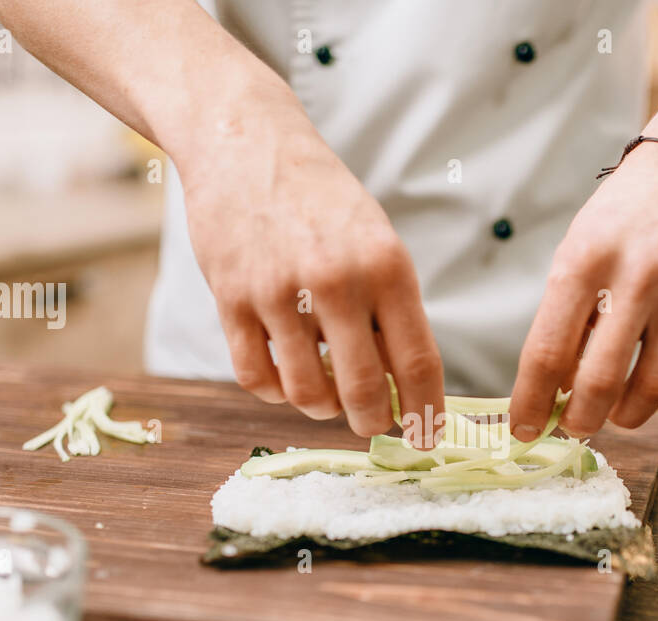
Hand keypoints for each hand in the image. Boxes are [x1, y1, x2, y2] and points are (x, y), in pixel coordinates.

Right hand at [174, 97, 443, 443]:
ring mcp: (278, 291)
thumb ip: (390, 308)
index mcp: (386, 265)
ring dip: (320, 408)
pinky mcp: (230, 298)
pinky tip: (285, 376)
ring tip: (325, 396)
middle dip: (371, 423)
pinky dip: (274, 390)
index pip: (417, 361)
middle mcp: (336, 280)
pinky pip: (255, 377)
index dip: (425, 412)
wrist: (245, 143)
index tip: (426, 439)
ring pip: (306, 393)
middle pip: (363, 391)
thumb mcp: (375, 240)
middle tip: (372, 425)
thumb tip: (405, 387)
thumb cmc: (321, 199)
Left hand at [509, 138, 657, 439]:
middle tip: (573, 426)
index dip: (531, 402)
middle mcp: (636, 277)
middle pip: (600, 381)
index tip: (523, 430)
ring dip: (626, 417)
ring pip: (653, 389)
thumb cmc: (626, 215)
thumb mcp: (579, 248)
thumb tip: (553, 388)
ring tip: (614, 416)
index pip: (547, 352)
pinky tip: (656, 397)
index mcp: (584, 261)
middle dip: (580, 420)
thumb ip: (567, 315)